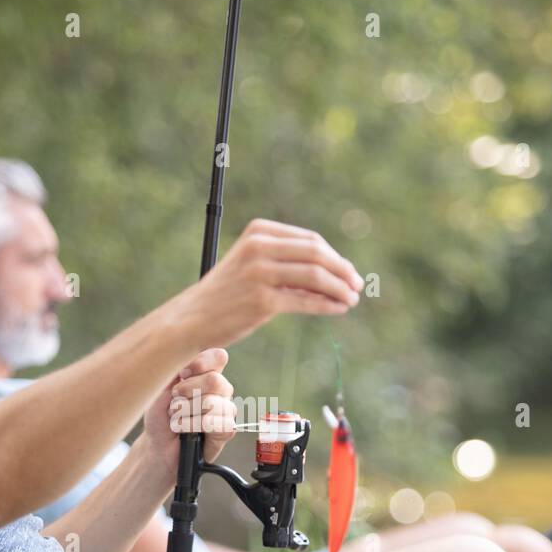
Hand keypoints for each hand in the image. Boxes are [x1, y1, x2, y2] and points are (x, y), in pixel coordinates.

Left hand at [142, 348, 236, 483]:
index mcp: (206, 373)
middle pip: (215, 380)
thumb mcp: (159, 389)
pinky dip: (194, 426)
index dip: (201, 363)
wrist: (158, 446)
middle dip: (188, 391)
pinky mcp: (226, 430)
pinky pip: (218, 423)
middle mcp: (219, 389)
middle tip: (174, 401)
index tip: (182, 374)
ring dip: (187, 412)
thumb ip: (174, 372)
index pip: (218, 356)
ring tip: (176, 418)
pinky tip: (184, 429)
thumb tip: (185, 362)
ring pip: (214, 403)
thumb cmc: (160, 416)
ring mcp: (225, 409)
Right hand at [176, 219, 363, 347]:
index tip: (348, 272)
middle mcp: (260, 247)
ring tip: (351, 299)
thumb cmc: (227, 293)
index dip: (335, 257)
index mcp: (260, 232)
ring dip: (339, 289)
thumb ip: (284, 258)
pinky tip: (338, 309)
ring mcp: (260, 273)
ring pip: (315, 276)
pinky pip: (306, 301)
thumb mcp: (252, 263)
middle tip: (357, 285)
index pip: (310, 240)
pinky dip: (328, 305)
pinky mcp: (263, 300)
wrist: (193, 318)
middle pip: (316, 253)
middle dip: (342, 270)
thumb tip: (332, 267)